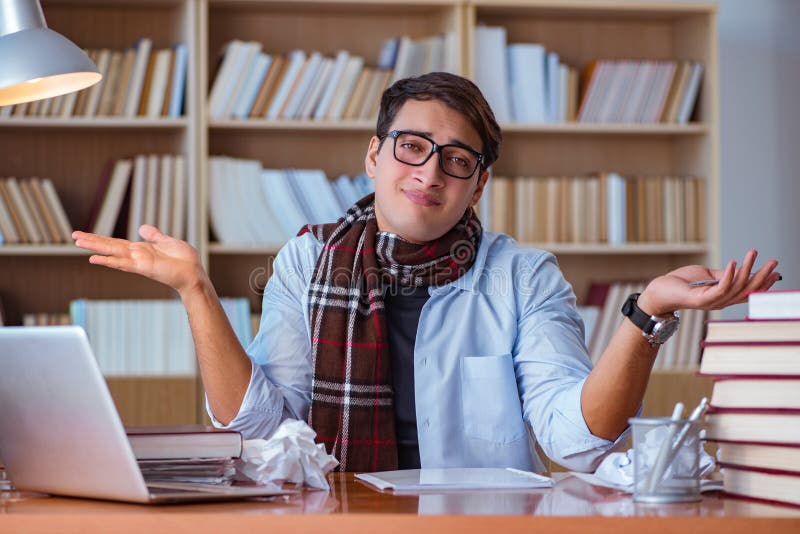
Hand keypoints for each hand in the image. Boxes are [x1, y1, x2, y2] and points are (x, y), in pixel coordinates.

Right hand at [72, 224, 206, 295]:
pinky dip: (109, 261)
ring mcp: (138, 262)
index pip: (117, 243)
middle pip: (110, 246)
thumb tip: (142, 227)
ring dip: (95, 247)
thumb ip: (155, 235)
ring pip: (112, 252)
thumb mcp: (168, 242)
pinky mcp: (143, 267)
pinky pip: (123, 263)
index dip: (102, 238)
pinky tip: (94, 259)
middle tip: (74, 236)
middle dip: (92, 241)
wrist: (194, 273)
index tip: (86, 235)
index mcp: (142, 249)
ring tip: (78, 242)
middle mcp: (137, 255)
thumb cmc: (185, 260)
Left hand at [637, 249, 780, 315]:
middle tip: (774, 262)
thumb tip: (740, 268)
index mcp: (723, 297)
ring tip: (753, 253)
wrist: (659, 291)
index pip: (748, 292)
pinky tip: (735, 262)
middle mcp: (720, 302)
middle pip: (747, 291)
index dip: (763, 282)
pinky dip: (729, 275)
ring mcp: (712, 302)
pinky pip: (720, 288)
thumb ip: (722, 275)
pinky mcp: (701, 300)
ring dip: (748, 269)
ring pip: (736, 287)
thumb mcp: (706, 276)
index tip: (775, 271)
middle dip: (762, 276)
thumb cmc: (680, 283)